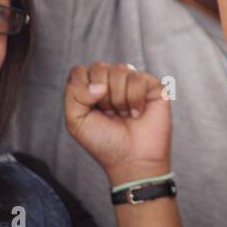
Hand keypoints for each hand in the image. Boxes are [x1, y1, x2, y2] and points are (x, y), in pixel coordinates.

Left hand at [65, 63, 171, 183]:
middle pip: (99, 67)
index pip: (80, 71)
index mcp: (91, 87)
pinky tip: (137, 112)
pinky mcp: (152, 85)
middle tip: (109, 113)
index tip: (90, 109)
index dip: (82, 89)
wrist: (131, 159)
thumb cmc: (104, 142)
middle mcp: (111, 81)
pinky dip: (135, 99)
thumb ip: (74, 94)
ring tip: (124, 113)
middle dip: (101, 96)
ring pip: (120, 70)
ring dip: (119, 99)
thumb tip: (99, 85)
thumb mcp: (75, 121)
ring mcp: (132, 81)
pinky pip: (138, 78)